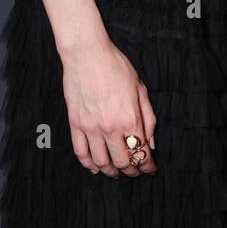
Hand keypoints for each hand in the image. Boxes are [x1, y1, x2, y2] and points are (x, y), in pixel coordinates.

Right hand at [61, 36, 157, 177]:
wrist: (88, 55)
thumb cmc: (116, 67)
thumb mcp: (140, 89)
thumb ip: (148, 117)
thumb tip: (151, 142)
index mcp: (130, 118)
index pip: (141, 152)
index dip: (147, 166)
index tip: (150, 169)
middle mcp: (111, 127)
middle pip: (122, 162)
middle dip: (131, 171)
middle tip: (135, 172)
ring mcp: (91, 128)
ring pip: (101, 161)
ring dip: (111, 171)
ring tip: (116, 171)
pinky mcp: (75, 125)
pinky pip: (81, 153)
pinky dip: (89, 164)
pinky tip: (95, 167)